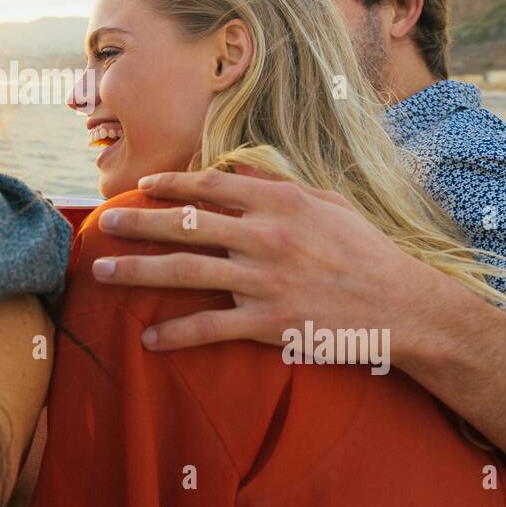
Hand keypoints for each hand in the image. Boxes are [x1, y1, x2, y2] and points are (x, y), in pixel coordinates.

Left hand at [93, 168, 446, 354]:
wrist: (403, 307)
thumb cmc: (366, 251)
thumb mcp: (329, 203)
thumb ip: (279, 187)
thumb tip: (237, 168)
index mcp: (281, 202)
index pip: (211, 186)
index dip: (172, 183)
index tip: (144, 186)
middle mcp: (266, 237)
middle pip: (185, 225)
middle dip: (138, 223)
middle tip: (105, 222)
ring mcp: (263, 281)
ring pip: (184, 273)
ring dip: (137, 271)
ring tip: (102, 271)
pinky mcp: (268, 323)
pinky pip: (209, 327)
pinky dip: (175, 333)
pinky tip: (147, 338)